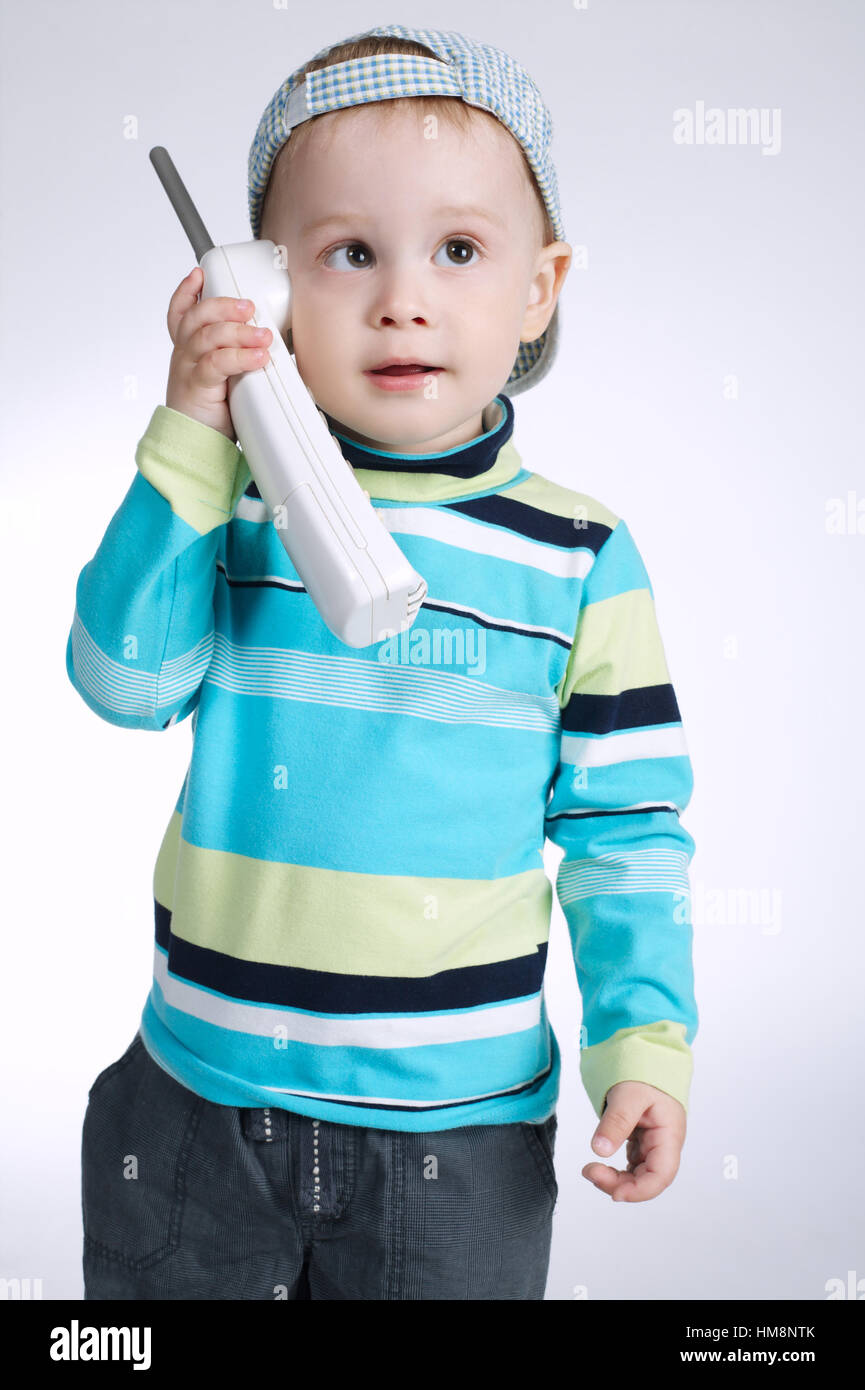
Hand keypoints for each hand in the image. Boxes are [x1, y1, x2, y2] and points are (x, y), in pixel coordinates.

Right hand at [164, 266, 272, 440]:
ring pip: (207, 336)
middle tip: (249, 306)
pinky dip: (239, 357)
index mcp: (189, 348)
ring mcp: (189, 369)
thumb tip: (271, 339)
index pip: (181, 312)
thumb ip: (237, 354)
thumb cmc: (212, 410)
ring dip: (238, 331)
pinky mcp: (197, 387)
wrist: (196, 444)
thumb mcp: (224, 375)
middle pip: (197, 316)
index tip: (199, 273)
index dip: (187, 291)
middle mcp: (186, 354)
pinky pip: (217, 364)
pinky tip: (258, 356)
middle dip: (223, 305)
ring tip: (263, 334)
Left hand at [582, 1080, 685, 1201]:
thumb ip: (616, 1121)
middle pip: (648, 1180)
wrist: (646, 1057)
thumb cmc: (645, 1071)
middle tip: (590, 1172)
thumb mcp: (629, 1094)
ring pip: (637, 1176)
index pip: (661, 1175)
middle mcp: (664, 1145)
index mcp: (669, 1135)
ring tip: (590, 1170)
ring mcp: (652, 1145)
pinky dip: (615, 1171)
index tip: (615, 1193)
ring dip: (615, 1180)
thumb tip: (599, 1150)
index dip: (640, 1191)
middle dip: (620, 1185)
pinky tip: (600, 1165)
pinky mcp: (641, 1143)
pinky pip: (630, 1165)